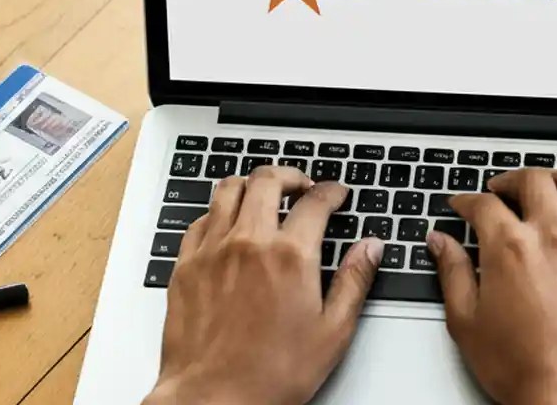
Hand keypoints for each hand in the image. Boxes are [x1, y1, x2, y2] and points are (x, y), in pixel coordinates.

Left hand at [144, 166, 382, 404]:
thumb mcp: (332, 332)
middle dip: (290, 175)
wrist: (214, 399)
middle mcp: (249, 243)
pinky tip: (226, 223)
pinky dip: (217, 212)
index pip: (316, 201)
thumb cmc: (271, 374)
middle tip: (301, 185)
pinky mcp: (186, 266)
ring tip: (263, 193)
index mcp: (291, 256)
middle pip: (267, 180)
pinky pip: (199, 220)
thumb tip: (370, 248)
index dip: (332, 191)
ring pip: (228, 190)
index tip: (336, 193)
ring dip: (250, 184)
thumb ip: (355, 281)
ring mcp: (213, 251)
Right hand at [428, 168, 556, 404]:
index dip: (467, 200)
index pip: (483, 203)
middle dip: (510, 179)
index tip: (463, 205)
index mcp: (509, 247)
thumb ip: (451, 272)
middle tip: (501, 190)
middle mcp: (552, 236)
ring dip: (555, 179)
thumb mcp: (466, 321)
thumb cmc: (522, 367)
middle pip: (533, 180)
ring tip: (545, 187)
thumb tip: (439, 242)